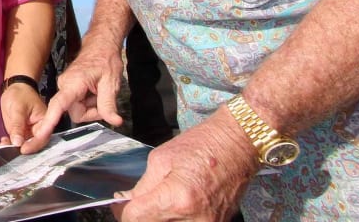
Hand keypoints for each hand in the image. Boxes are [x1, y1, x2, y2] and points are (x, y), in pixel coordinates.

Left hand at [0, 82, 49, 153]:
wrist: (14, 88)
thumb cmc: (20, 94)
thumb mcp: (18, 108)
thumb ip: (18, 125)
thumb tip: (18, 143)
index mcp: (44, 121)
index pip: (42, 137)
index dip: (33, 145)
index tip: (23, 149)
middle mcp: (39, 129)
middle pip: (34, 144)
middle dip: (23, 149)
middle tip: (11, 149)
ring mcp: (29, 132)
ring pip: (25, 145)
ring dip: (15, 148)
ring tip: (4, 145)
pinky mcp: (21, 132)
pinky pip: (17, 142)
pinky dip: (10, 144)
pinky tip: (3, 142)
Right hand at [33, 47, 124, 141]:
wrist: (101, 46)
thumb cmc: (105, 59)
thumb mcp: (111, 83)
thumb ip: (109, 104)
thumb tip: (114, 122)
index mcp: (73, 83)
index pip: (59, 104)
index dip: (50, 120)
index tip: (42, 133)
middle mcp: (64, 86)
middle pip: (75, 113)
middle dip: (93, 111)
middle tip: (105, 97)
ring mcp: (66, 88)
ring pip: (78, 110)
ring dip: (92, 106)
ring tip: (100, 91)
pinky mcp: (69, 90)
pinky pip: (78, 104)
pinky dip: (89, 102)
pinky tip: (95, 91)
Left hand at [111, 109, 258, 220]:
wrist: (238, 144)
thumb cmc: (201, 145)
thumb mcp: (161, 159)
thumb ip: (143, 186)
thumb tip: (127, 202)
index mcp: (177, 199)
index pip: (136, 218)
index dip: (122, 211)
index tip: (120, 204)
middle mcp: (194, 219)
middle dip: (140, 216)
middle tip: (135, 204)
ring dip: (158, 218)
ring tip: (156, 203)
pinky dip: (176, 219)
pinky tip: (174, 206)